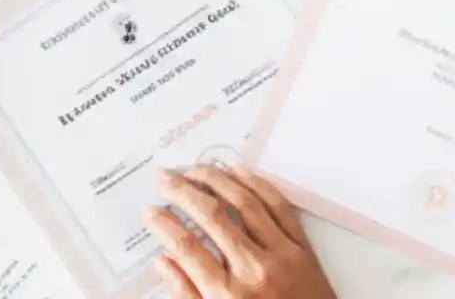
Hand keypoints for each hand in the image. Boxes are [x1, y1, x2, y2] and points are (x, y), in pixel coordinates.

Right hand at [144, 165, 335, 298]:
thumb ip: (188, 295)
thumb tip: (163, 261)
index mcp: (227, 296)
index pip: (186, 248)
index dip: (164, 225)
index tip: (151, 211)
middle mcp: (254, 270)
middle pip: (211, 216)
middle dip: (183, 190)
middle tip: (165, 177)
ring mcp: (282, 255)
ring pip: (245, 203)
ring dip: (217, 179)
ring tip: (197, 168)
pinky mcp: (304, 249)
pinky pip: (280, 207)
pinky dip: (258, 185)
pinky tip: (239, 172)